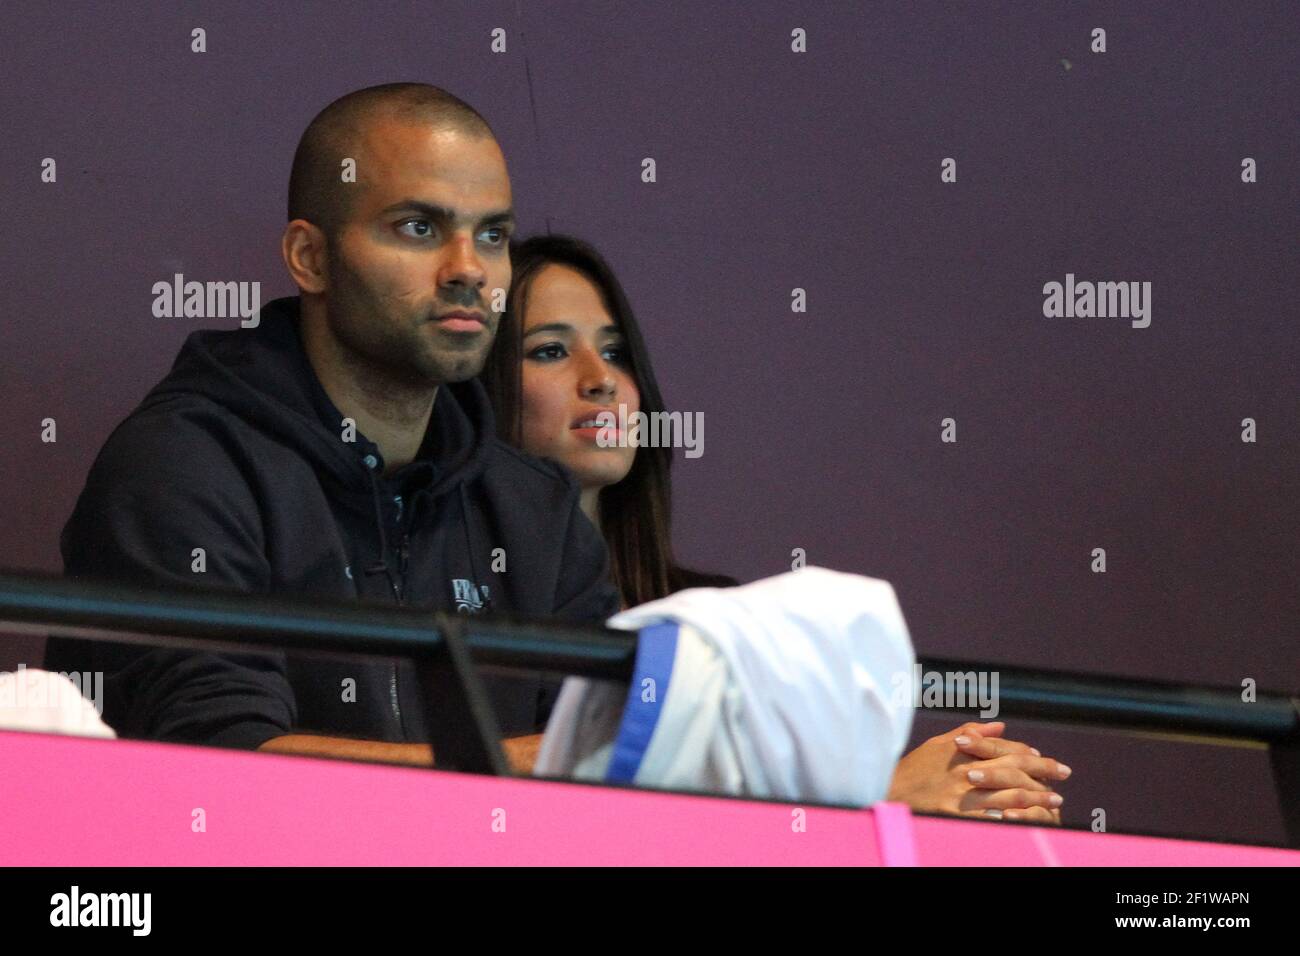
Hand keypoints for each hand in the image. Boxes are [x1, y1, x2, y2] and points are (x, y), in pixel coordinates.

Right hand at [887, 721, 1070, 824]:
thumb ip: (969, 734)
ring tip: (1056, 800)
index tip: (1042, 759)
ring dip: (1037, 797)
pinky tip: (1029, 820)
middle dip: (1042, 772)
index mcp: (962, 752)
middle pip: (1013, 769)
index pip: (1004, 749)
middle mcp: (965, 772)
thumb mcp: (937, 746)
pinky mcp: (958, 816)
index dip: (1027, 753)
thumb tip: (1000, 725)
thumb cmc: (913, 770)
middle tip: (1064, 775)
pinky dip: (1013, 819)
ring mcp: (962, 796)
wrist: (887, 795)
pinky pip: (993, 819)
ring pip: (1009, 795)